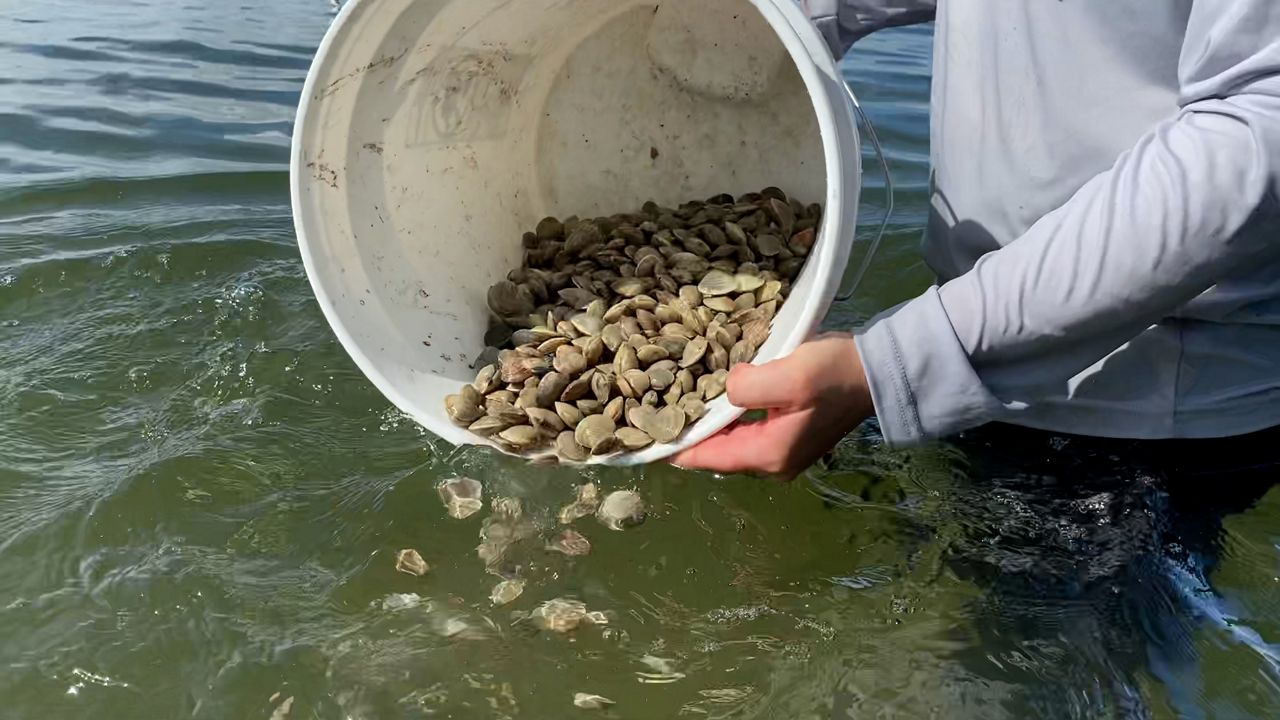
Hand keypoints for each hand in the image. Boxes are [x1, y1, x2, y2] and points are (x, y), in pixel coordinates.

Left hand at [672, 333, 873, 479]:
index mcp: (768, 455)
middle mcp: (773, 462)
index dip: (672, 447)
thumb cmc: (833, 374)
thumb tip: (725, 389)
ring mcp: (783, 449)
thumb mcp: (788, 375)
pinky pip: (746, 429)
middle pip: (716, 452)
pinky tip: (712, 395)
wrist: (878, 370)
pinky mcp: (790, 432)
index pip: (705, 457)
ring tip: (676, 401)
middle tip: (653, 410)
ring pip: (730, 440)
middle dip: (688, 433)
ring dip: (708, 423)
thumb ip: (745, 387)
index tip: (641, 438)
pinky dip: (727, 416)